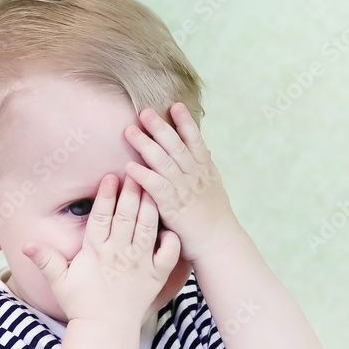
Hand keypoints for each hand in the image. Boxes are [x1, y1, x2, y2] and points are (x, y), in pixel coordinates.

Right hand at [22, 174, 179, 324]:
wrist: (106, 330)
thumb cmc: (80, 304)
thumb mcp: (59, 281)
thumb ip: (45, 260)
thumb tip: (26, 244)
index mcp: (96, 251)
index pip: (101, 216)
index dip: (106, 195)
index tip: (110, 176)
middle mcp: (119, 254)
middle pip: (126, 215)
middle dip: (132, 191)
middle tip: (136, 171)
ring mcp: (140, 264)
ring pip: (147, 227)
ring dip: (150, 206)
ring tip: (154, 186)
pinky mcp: (156, 275)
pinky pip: (169, 252)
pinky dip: (171, 238)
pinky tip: (170, 224)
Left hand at [124, 102, 242, 262]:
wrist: (219, 243)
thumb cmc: (214, 218)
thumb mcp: (214, 187)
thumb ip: (204, 168)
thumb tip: (202, 149)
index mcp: (205, 170)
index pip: (195, 141)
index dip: (185, 123)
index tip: (176, 106)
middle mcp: (196, 176)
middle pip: (176, 147)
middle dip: (160, 128)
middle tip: (144, 112)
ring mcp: (185, 190)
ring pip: (163, 162)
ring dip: (145, 145)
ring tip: (129, 131)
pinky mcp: (173, 207)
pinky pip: (156, 187)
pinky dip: (143, 175)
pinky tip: (129, 166)